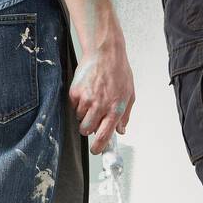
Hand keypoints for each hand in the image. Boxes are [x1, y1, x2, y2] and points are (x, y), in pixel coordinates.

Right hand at [70, 37, 134, 154]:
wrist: (105, 52)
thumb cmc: (118, 71)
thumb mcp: (129, 94)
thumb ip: (125, 115)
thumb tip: (121, 130)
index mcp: (115, 109)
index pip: (104, 136)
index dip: (98, 147)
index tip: (95, 150)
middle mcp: (100, 106)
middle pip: (86, 130)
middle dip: (88, 128)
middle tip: (92, 119)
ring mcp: (86, 99)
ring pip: (79, 118)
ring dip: (83, 113)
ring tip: (91, 99)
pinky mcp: (76, 92)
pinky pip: (73, 105)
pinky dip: (78, 102)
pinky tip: (86, 91)